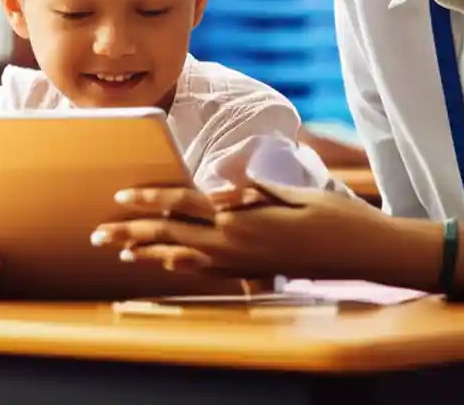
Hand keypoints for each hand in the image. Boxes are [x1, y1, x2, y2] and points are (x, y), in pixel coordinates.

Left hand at [93, 182, 418, 281]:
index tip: (122, 196)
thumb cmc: (335, 217)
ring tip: (119, 253)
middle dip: (133, 234)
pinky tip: (164, 264)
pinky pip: (206, 270)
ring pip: (182, 257)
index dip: (152, 199)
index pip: (185, 204)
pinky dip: (179, 266)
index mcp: (244, 219)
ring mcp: (242, 262)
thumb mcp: (293, 195)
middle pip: (172, 235)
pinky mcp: (251, 271)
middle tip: (99, 234)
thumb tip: (219, 191)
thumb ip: (253, 193)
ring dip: (148, 253)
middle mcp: (236, 244)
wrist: (364, 252)